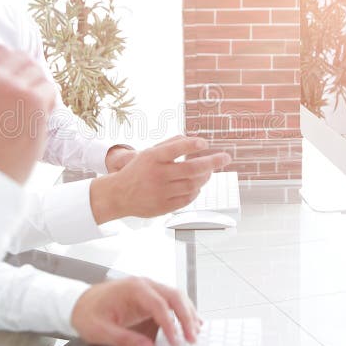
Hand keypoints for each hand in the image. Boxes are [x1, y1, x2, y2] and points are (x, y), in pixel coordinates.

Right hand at [0, 46, 55, 183]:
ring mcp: (14, 86)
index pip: (1, 50)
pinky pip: (51, 89)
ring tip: (31, 112)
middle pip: (23, 58)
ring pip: (39, 73)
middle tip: (29, 98)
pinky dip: (49, 103)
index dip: (13, 65)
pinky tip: (38, 119)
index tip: (17, 82)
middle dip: (30, 75)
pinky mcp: (33, 99)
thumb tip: (15, 63)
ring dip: (40, 90)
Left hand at [70, 276, 200, 345]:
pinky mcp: (149, 296)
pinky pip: (171, 301)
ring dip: (188, 313)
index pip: (159, 304)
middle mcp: (144, 285)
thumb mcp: (99, 331)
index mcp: (132, 289)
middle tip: (193, 338)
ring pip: (176, 296)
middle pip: (174, 296)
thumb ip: (123, 339)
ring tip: (195, 333)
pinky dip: (182, 311)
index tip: (176, 342)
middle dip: (186, 317)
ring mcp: (148, 288)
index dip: (170, 324)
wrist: (78, 302)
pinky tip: (190, 324)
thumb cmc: (88, 314)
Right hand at [89, 135, 231, 220]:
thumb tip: (194, 139)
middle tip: (226, 158)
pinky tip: (197, 185)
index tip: (204, 143)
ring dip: (206, 176)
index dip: (192, 144)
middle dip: (213, 162)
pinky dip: (196, 190)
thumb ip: (170, 144)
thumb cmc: (138, 170)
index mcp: (153, 157)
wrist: (119, 195)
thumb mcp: (149, 153)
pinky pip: (188, 198)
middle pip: (192, 168)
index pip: (176, 148)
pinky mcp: (164, 206)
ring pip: (193, 184)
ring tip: (210, 171)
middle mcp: (157, 174)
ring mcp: (161, 192)